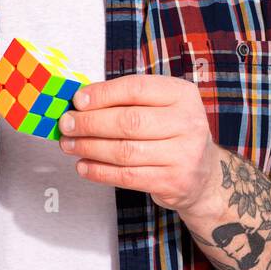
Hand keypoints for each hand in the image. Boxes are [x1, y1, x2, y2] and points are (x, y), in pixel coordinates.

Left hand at [57, 73, 219, 215]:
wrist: (204, 174)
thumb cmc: (172, 133)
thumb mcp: (161, 106)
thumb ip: (127, 101)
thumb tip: (81, 102)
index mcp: (182, 94)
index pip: (136, 89)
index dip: (103, 94)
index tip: (78, 101)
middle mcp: (187, 122)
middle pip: (128, 121)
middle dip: (90, 123)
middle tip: (66, 124)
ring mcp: (183, 154)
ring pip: (125, 151)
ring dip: (90, 148)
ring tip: (70, 145)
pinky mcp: (173, 181)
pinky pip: (127, 176)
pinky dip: (100, 172)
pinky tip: (84, 166)